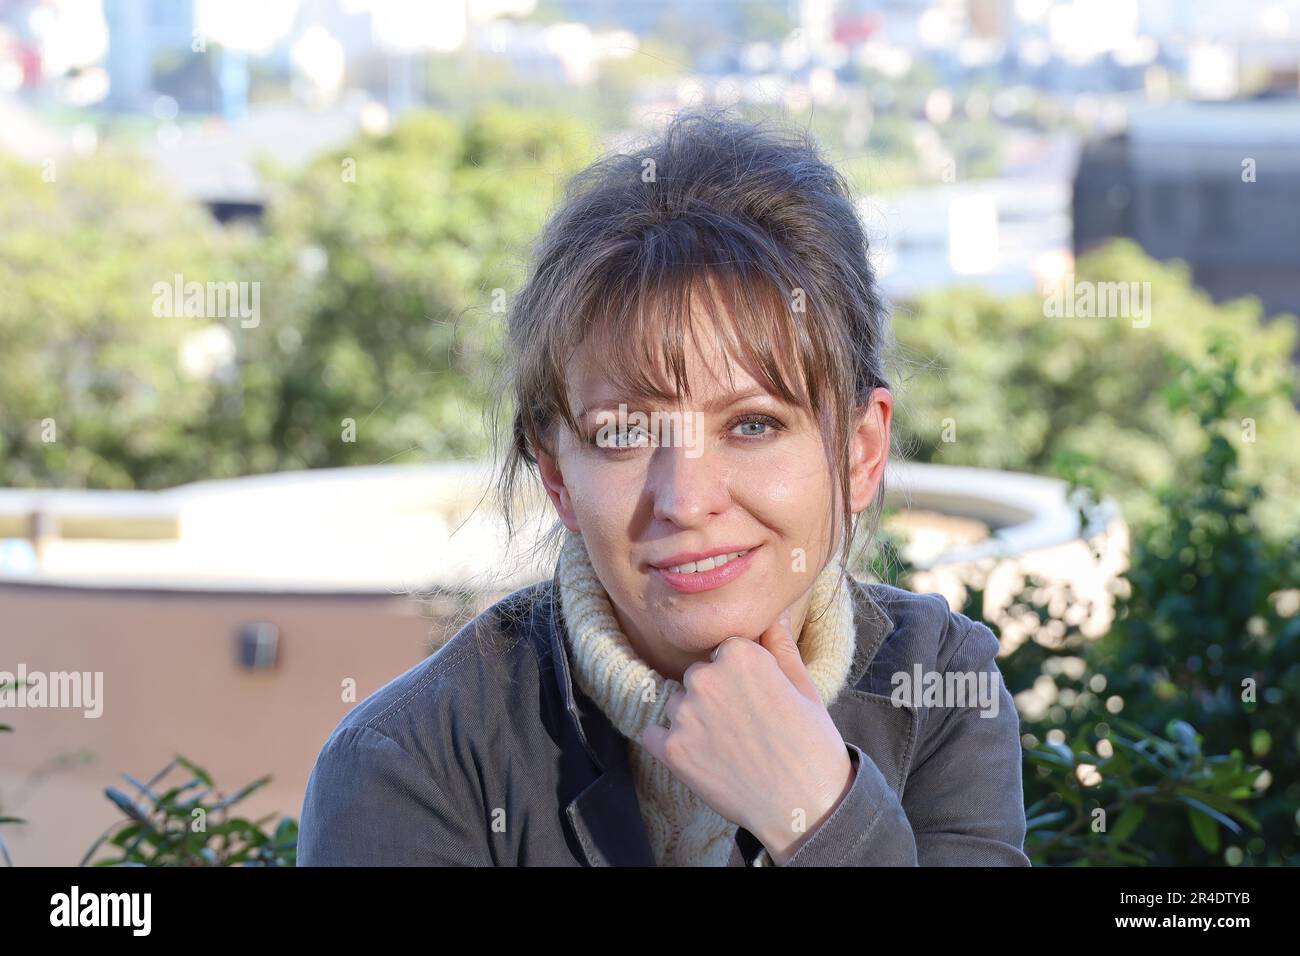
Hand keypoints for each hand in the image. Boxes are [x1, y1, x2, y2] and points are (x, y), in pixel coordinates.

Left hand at [640, 607, 854, 864]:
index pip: (722, 652)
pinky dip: (670, 744)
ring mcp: (685, 713)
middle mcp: (706, 677)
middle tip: (744, 726)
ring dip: (693, 720)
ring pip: (677, 705)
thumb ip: (780, 645)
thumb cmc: (811, 744)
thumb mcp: (803, 686)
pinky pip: (654, 734)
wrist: (804, 806)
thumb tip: (775, 612)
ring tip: (728, 747)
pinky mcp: (671, 749)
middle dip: (714, 696)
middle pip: (697, 677)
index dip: (739, 676)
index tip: (756, 699)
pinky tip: (700, 758)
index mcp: (739, 654)